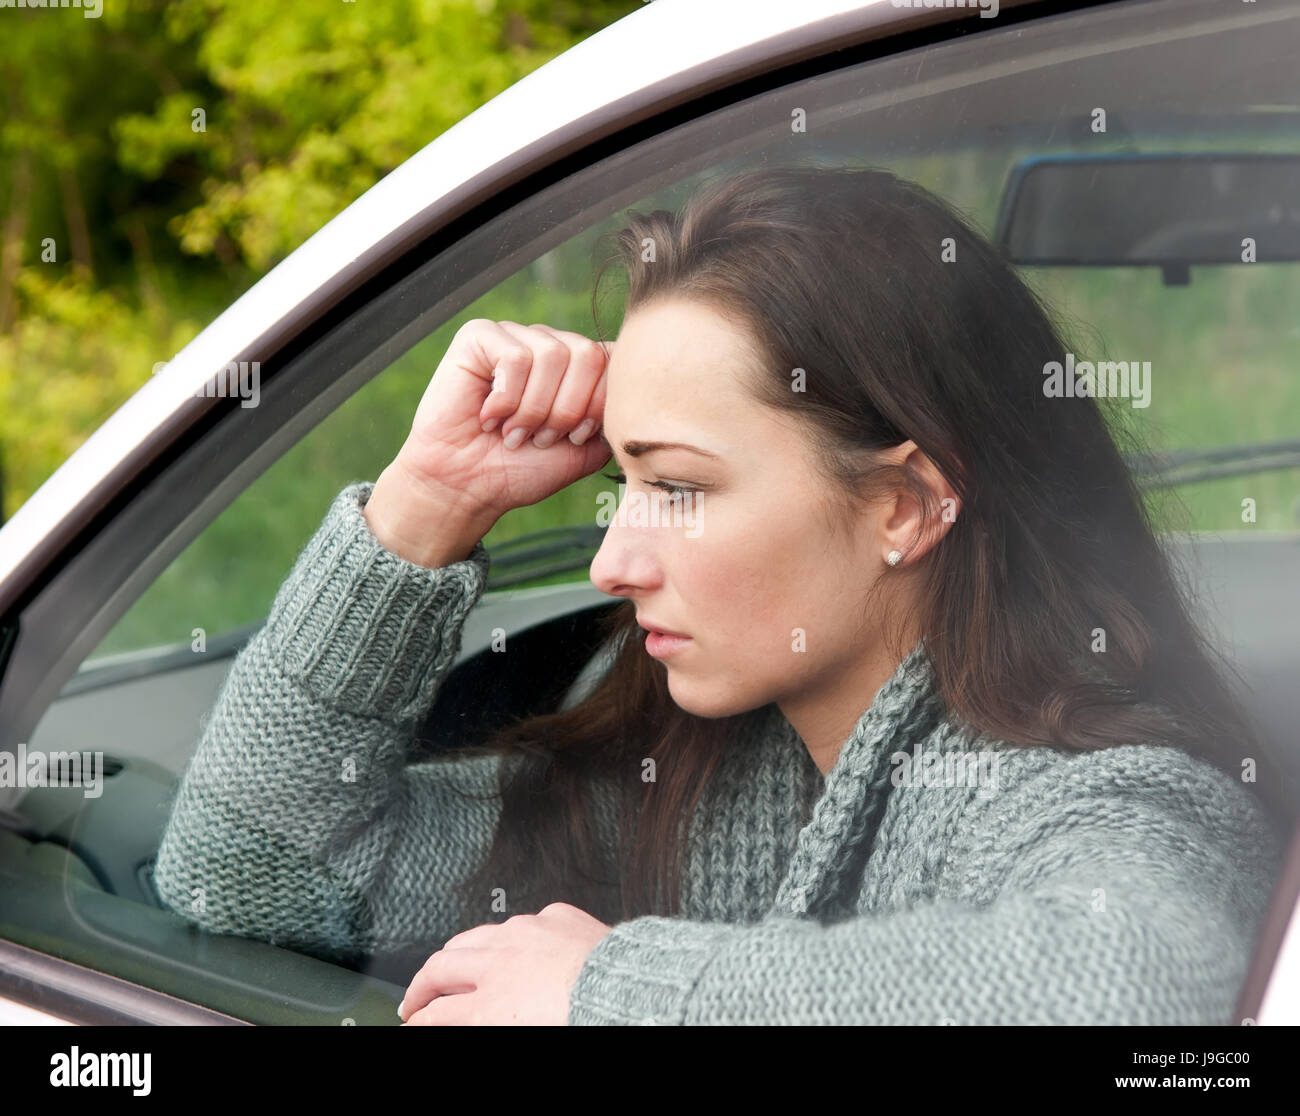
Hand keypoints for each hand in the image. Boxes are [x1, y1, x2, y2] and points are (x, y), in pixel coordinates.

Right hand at [397, 902, 612, 1025]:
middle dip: (420, 986)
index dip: (419, 1021)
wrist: (629, 990)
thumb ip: (491, 1023)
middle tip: (415, 1000)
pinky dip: (512, 935)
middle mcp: (501, 964)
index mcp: (492, 1006)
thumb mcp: (520, 1033)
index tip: (414, 1023)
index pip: (436, 1015)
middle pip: (441, 969)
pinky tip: (515, 943)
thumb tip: (471, 1019)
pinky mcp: (554, 917)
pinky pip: (523, 922)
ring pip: (475, 935)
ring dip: (457, 952)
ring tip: (451, 964)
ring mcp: (525, 934)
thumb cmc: (586, 1020)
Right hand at [399, 319, 614, 521]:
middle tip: (541, 437)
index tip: (575, 439)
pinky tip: (488, 417)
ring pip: (552, 355)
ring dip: (533, 409)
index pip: (615, 361)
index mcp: (578, 367)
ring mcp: (515, 336)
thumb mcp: (584, 450)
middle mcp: (549, 344)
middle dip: (568, 409)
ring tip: (513, 431)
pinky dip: (505, 399)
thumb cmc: (521, 469)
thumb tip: (635, 391)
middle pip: (588, 355)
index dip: (599, 406)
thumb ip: (613, 417)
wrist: (468, 487)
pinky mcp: (479, 336)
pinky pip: (515, 358)